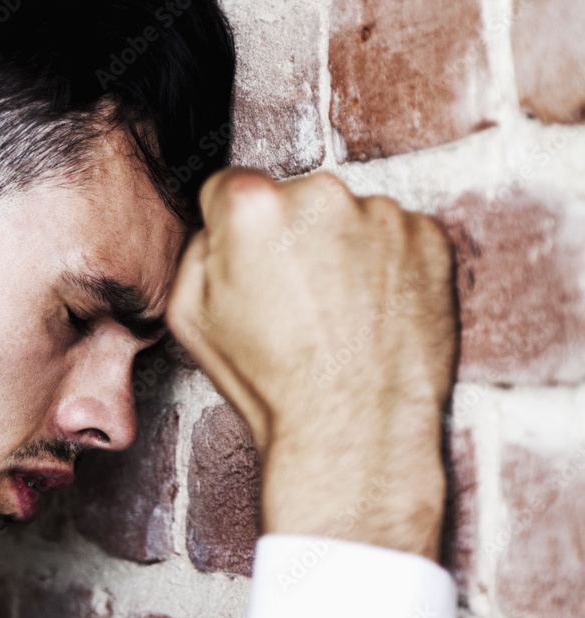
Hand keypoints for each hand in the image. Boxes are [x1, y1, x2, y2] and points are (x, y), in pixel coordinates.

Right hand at [167, 168, 455, 558]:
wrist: (355, 430)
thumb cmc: (270, 381)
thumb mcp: (189, 318)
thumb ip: (196, 252)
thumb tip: (217, 228)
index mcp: (251, 207)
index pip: (230, 187)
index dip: (232, 231)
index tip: (248, 265)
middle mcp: (320, 194)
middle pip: (293, 199)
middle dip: (289, 238)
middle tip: (293, 300)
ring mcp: (382, 213)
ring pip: (347, 218)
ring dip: (340, 251)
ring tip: (335, 315)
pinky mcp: (428, 239)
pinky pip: (394, 237)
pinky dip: (384, 266)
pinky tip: (369, 313)